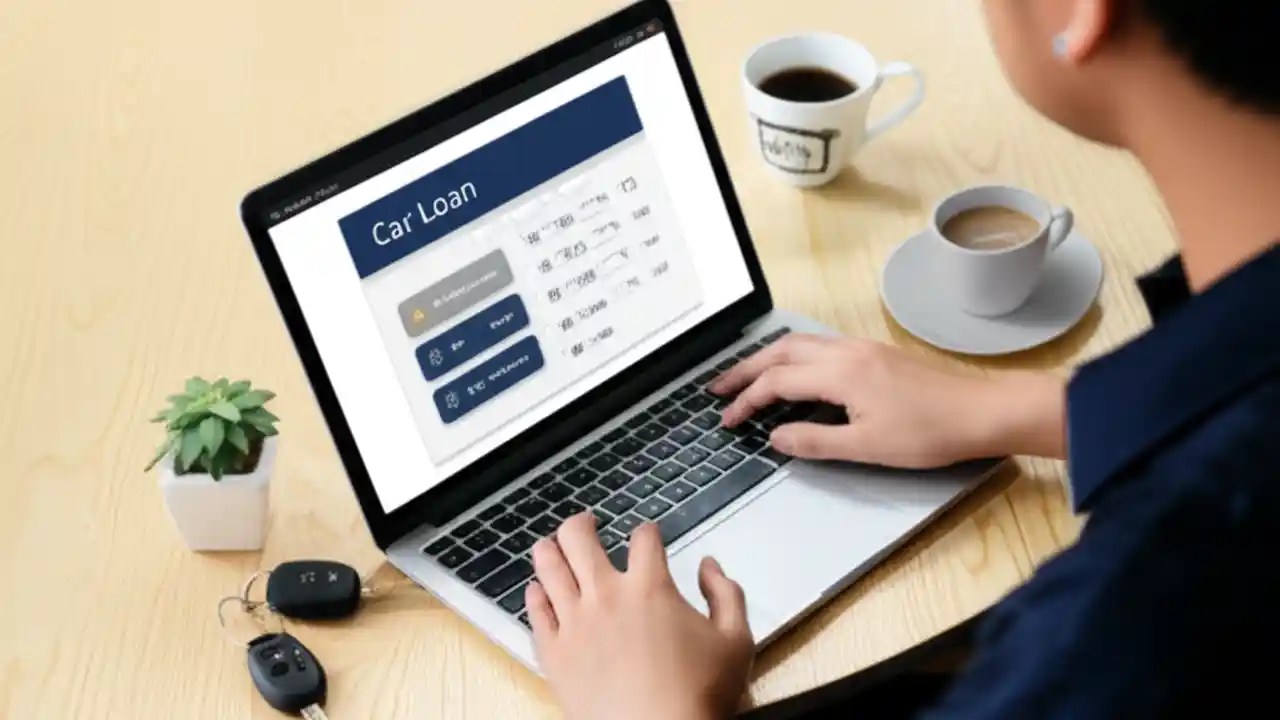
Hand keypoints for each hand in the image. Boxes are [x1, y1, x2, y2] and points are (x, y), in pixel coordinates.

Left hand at [527, 514, 753, 719]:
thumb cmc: (699, 696)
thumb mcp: (735, 640)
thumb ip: (726, 594)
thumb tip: (710, 567)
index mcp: (650, 586)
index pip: (643, 537)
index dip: (648, 530)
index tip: (648, 536)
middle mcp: (606, 596)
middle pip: (578, 537)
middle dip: (582, 523)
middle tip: (586, 524)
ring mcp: (574, 623)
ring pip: (548, 566)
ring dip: (550, 548)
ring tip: (552, 546)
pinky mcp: (554, 653)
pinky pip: (535, 611)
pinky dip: (535, 594)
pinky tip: (538, 590)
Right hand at [712, 334, 1065, 466]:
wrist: (983, 412)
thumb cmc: (931, 432)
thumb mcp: (867, 447)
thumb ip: (814, 441)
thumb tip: (776, 438)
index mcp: (840, 373)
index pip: (776, 382)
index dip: (746, 401)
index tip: (728, 420)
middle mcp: (846, 351)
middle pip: (780, 351)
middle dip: (744, 369)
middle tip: (717, 387)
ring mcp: (861, 348)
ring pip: (799, 343)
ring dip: (767, 358)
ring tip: (745, 376)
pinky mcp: (874, 353)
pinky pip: (819, 345)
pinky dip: (792, 355)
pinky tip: (792, 371)